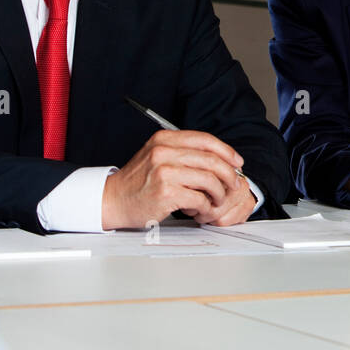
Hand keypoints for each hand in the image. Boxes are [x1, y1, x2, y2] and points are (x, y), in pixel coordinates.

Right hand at [101, 129, 250, 228]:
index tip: (237, 163)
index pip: (205, 140)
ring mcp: (164, 172)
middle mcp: (164, 152)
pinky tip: (200, 210)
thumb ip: (183, 153)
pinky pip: (199, 198)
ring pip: (209, 180)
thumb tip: (220, 159)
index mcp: (164, 139)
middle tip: (233, 185)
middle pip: (211, 159)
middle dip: (228, 174)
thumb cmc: (138, 182)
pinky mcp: (166, 193)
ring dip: (218, 193)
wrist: (112, 200)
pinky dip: (206, 207)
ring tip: (215, 201)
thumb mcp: (157, 156)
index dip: (227, 151)